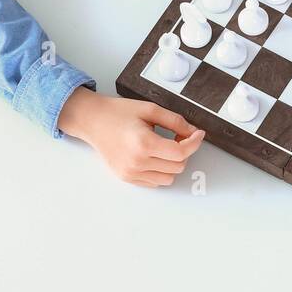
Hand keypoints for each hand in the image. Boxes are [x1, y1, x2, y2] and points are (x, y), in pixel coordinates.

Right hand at [58, 90, 204, 187]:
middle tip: (178, 137)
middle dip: (184, 151)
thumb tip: (194, 132)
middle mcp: (137, 162)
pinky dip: (160, 171)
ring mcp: (131, 173)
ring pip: (169, 178)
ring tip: (164, 147)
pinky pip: (155, 182)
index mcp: (144, 143)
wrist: (93, 121)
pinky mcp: (127, 178)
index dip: (194, 143)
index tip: (198, 134)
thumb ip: (176, 121)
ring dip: (173, 164)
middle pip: (178, 166)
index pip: (180, 153)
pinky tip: (154, 156)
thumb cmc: (117, 113)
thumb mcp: (150, 109)